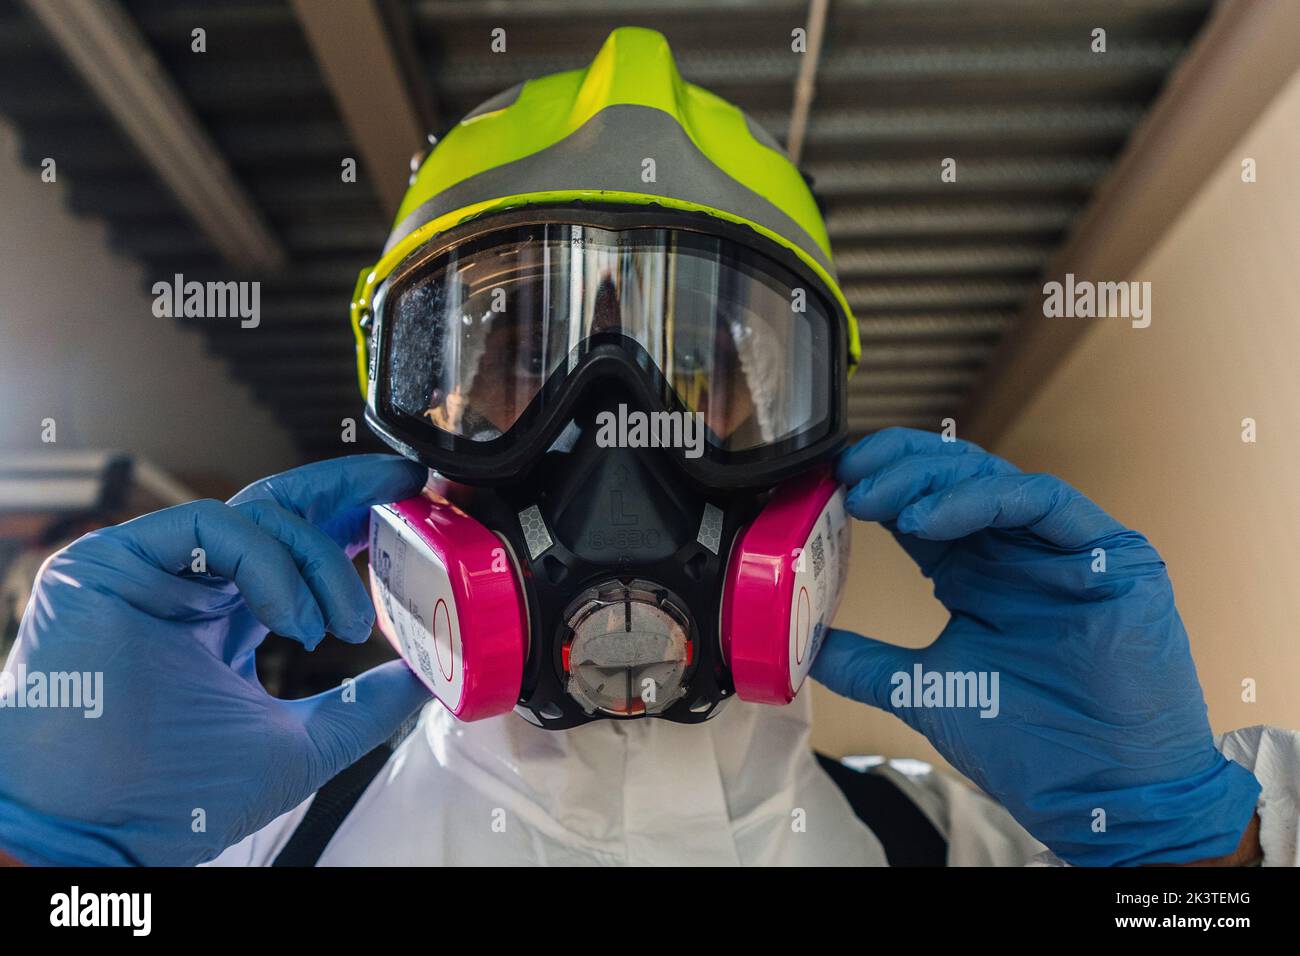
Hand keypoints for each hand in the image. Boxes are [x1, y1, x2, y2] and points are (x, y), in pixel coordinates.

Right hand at [0, 456, 430, 865]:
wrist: (91, 830)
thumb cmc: (175, 797)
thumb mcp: (300, 744)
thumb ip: (363, 707)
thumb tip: (427, 678)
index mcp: (224, 620)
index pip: (296, 549)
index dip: (351, 521)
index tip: (409, 503)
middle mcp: (188, 586)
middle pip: (277, 511)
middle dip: (347, 490)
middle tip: (405, 484)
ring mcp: (148, 570)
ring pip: (256, 518)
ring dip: (320, 562)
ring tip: (345, 624)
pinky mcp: (109, 562)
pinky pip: (209, 526)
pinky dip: (269, 563)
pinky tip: (294, 617)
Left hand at [811, 428, 1259, 865]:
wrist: (1105, 796)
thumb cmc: (1029, 744)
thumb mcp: (922, 689)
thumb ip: (863, 662)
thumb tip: (799, 644)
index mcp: (977, 574)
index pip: (922, 506)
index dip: (876, 488)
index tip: (826, 487)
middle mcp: (1018, 552)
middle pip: (953, 478)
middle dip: (895, 467)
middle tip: (846, 475)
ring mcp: (1066, 548)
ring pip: (991, 478)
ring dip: (926, 479)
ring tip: (873, 497)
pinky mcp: (1112, 553)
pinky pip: (1041, 501)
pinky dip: (979, 499)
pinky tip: (925, 520)